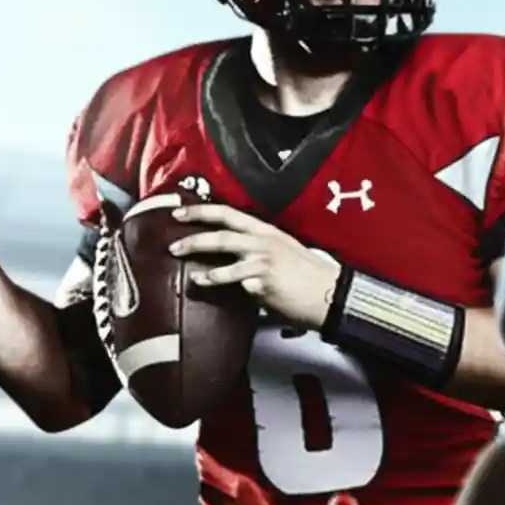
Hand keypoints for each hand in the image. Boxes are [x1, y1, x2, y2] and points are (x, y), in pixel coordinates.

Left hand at [168, 205, 341, 329]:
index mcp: (267, 231)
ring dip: (204, 272)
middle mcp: (263, 242)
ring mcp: (263, 262)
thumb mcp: (284, 251)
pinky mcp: (263, 284)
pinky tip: (211, 291)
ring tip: (191, 276)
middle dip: (193, 239)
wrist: (330, 293)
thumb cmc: (309, 275)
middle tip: (174, 245)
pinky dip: (224, 288)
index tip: (179, 212)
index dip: (201, 211)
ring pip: (225, 263)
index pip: (228, 214)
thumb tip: (234, 260)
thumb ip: (258, 251)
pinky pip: (238, 286)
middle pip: (221, 236)